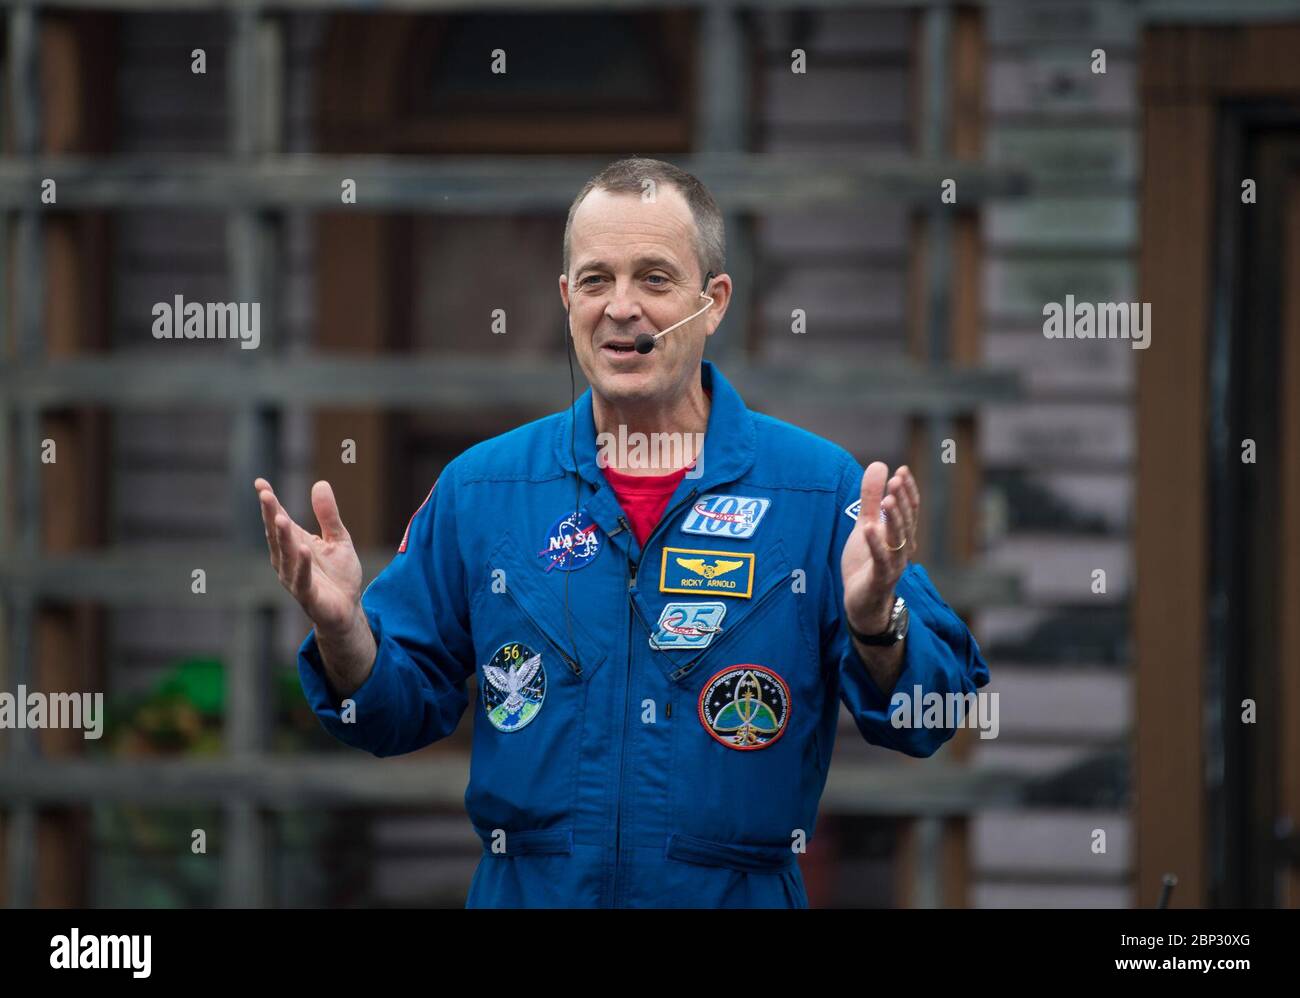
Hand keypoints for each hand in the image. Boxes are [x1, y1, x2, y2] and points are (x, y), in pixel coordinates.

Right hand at [254, 478, 362, 634]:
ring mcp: (294, 578)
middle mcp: (288, 560)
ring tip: (280, 517)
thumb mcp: (338, 539)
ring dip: (283, 537)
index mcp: (294, 544)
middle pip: (277, 535)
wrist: (347, 609)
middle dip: (270, 515)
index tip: (260, 482)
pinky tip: (303, 549)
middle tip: (265, 494)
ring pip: (286, 555)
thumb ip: (328, 515)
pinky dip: (302, 565)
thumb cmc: (338, 575)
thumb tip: (320, 483)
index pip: (278, 519)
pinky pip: (302, 579)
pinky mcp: (308, 595)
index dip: (270, 502)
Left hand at [841, 463, 919, 633]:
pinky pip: (881, 561)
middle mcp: (902, 548)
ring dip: (894, 519)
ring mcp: (894, 564)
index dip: (907, 491)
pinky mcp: (880, 579)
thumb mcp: (866, 524)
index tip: (902, 470)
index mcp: (901, 535)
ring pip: (898, 540)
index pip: (909, 510)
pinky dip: (875, 544)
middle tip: (896, 480)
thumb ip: (870, 498)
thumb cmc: (866, 562)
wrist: (863, 602)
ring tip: (887, 500)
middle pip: (906, 522)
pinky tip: (868, 529)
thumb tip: (879, 465)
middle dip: (902, 501)